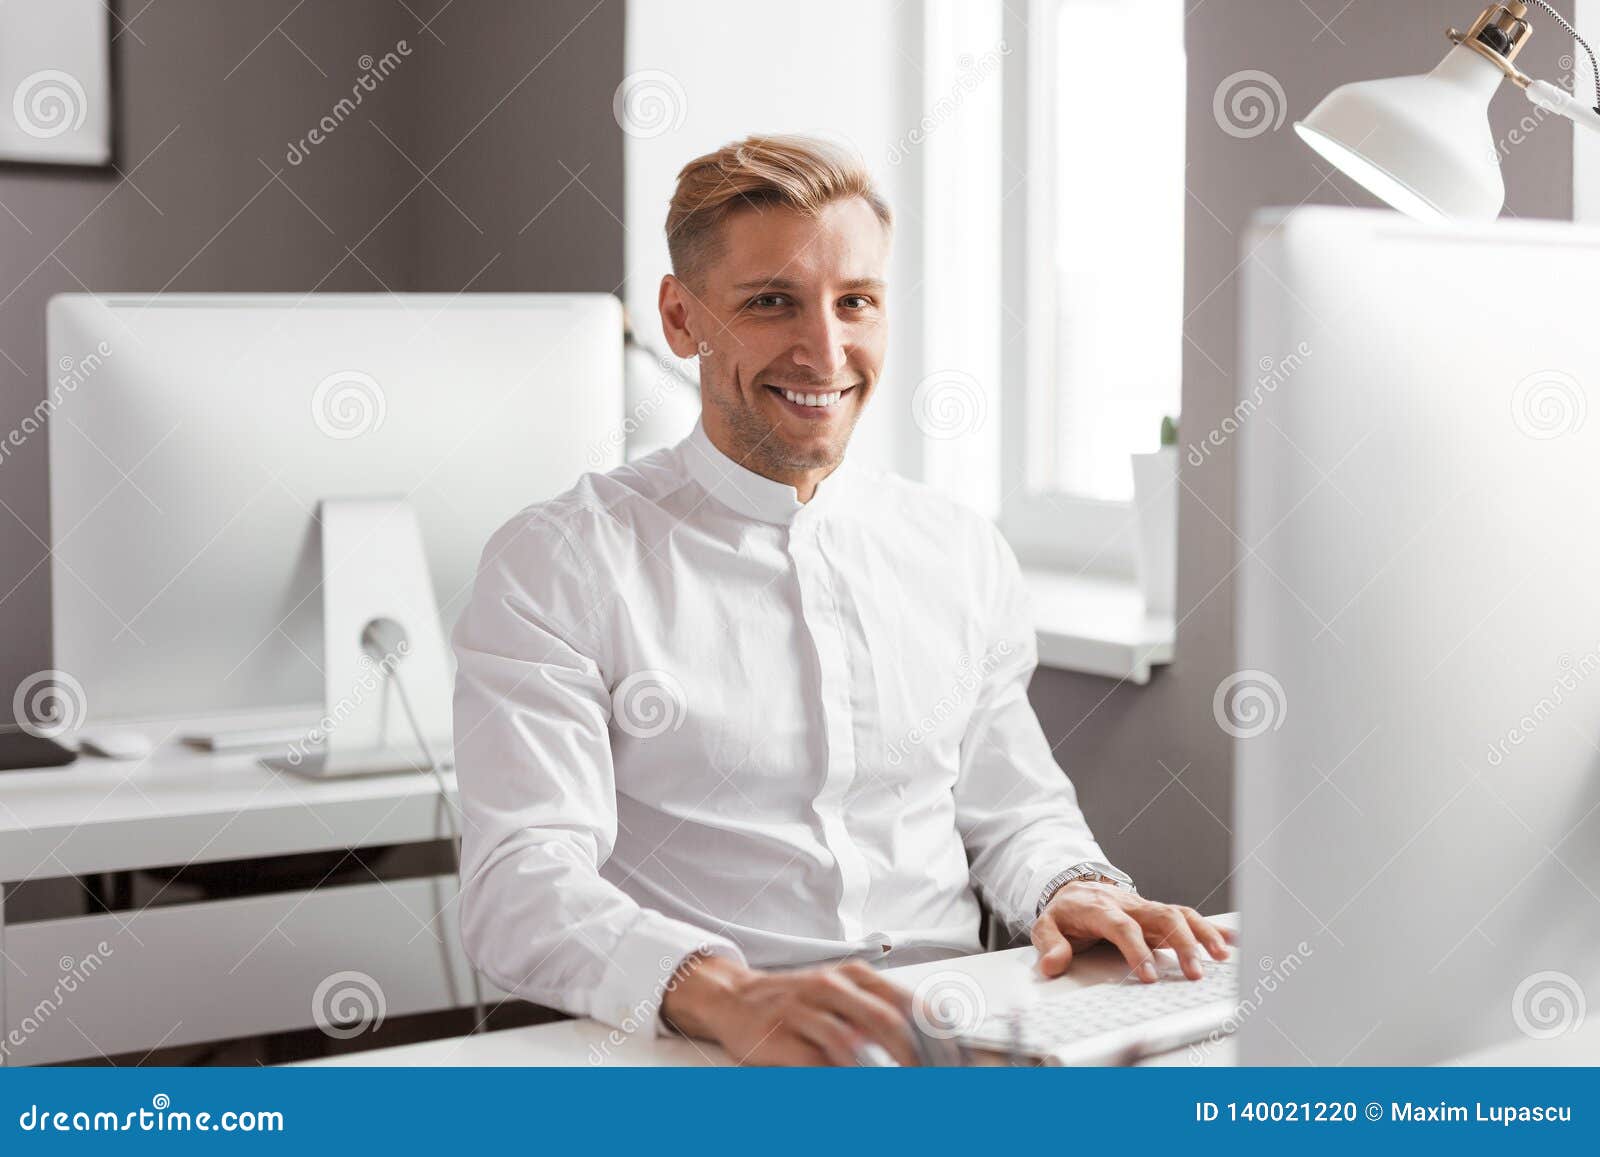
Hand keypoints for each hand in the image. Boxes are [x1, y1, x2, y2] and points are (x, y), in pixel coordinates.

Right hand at [659, 953, 919, 1065]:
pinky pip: (816, 1062)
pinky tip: (857, 1087)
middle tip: (933, 1083)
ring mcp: (805, 1009)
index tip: (957, 1061)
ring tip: (900, 1090)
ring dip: (878, 1073)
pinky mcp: (781, 1035)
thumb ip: (879, 1014)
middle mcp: (832, 986)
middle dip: (914, 1057)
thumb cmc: (796, 1002)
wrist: (734, 997)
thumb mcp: (842, 996)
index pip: (908, 1001)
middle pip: (885, 1020)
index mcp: (856, 976)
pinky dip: (841, 1079)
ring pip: (850, 1043)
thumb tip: (930, 1042)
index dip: (935, 1034)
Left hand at [1030, 881, 1235, 981]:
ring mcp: (1146, 908)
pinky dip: (1210, 926)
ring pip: (1178, 914)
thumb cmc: (1066, 912)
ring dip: (1202, 934)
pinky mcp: (1157, 914)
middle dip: (1181, 944)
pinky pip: (1187, 915)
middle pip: (1161, 917)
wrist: (1074, 889)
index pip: (1123, 927)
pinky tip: (1231, 939)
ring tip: (1220, 957)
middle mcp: (1129, 905)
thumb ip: (1049, 945)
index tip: (1149, 976)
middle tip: (1194, 973)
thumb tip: (1054, 965)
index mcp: (1101, 909)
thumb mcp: (1046, 925)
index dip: (1137, 950)